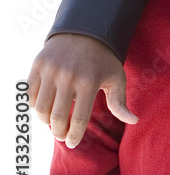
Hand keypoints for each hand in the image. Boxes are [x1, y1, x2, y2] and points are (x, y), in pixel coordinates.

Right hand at [28, 33, 135, 147]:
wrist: (86, 31)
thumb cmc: (104, 59)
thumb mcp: (116, 78)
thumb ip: (120, 102)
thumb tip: (133, 121)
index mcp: (88, 83)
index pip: (78, 119)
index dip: (74, 136)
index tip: (73, 143)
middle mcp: (67, 77)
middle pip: (56, 117)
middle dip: (58, 132)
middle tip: (62, 136)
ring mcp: (50, 71)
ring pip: (40, 107)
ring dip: (45, 121)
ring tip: (53, 124)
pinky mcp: (38, 65)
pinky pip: (30, 93)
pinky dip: (35, 105)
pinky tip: (45, 108)